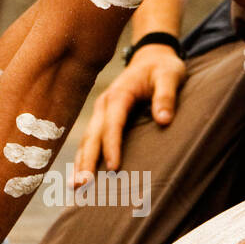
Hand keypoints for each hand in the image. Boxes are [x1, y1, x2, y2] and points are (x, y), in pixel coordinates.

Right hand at [75, 43, 186, 185]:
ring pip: (87, 141)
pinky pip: (91, 140)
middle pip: (92, 137)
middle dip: (86, 161)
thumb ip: (167, 96)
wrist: (151, 56)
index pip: (112, 125)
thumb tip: (164, 120)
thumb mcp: (170, 75)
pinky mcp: (102, 118)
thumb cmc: (162, 67)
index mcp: (118, 95)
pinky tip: (79, 174)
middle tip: (82, 185)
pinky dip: (84, 157)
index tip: (113, 168)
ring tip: (75, 187)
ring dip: (80, 163)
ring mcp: (100, 112)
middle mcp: (103, 105)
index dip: (112, 147)